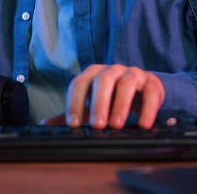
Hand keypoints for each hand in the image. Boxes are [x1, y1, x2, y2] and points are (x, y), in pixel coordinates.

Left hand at [45, 64, 164, 129]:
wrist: (142, 92)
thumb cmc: (112, 99)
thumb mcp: (91, 105)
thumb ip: (72, 113)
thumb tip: (44, 125)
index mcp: (92, 74)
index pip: (79, 84)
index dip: (74, 103)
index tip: (72, 125)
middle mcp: (111, 70)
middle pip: (102, 80)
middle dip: (98, 103)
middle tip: (97, 125)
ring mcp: (132, 74)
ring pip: (126, 83)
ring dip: (120, 105)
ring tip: (117, 125)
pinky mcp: (152, 83)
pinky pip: (150, 92)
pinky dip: (147, 108)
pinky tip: (143, 125)